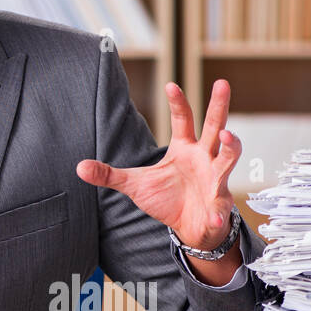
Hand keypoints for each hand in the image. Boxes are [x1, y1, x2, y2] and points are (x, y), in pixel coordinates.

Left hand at [75, 80, 241, 251]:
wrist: (188, 227)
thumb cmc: (166, 198)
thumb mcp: (134, 185)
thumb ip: (109, 175)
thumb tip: (79, 167)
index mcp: (184, 148)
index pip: (183, 119)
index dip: (178, 102)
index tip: (171, 84)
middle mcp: (204, 157)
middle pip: (215, 125)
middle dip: (219, 105)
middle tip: (222, 83)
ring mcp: (216, 177)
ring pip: (229, 156)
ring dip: (231, 146)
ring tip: (227, 136)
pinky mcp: (220, 204)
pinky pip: (220, 206)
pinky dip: (216, 212)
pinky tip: (212, 216)